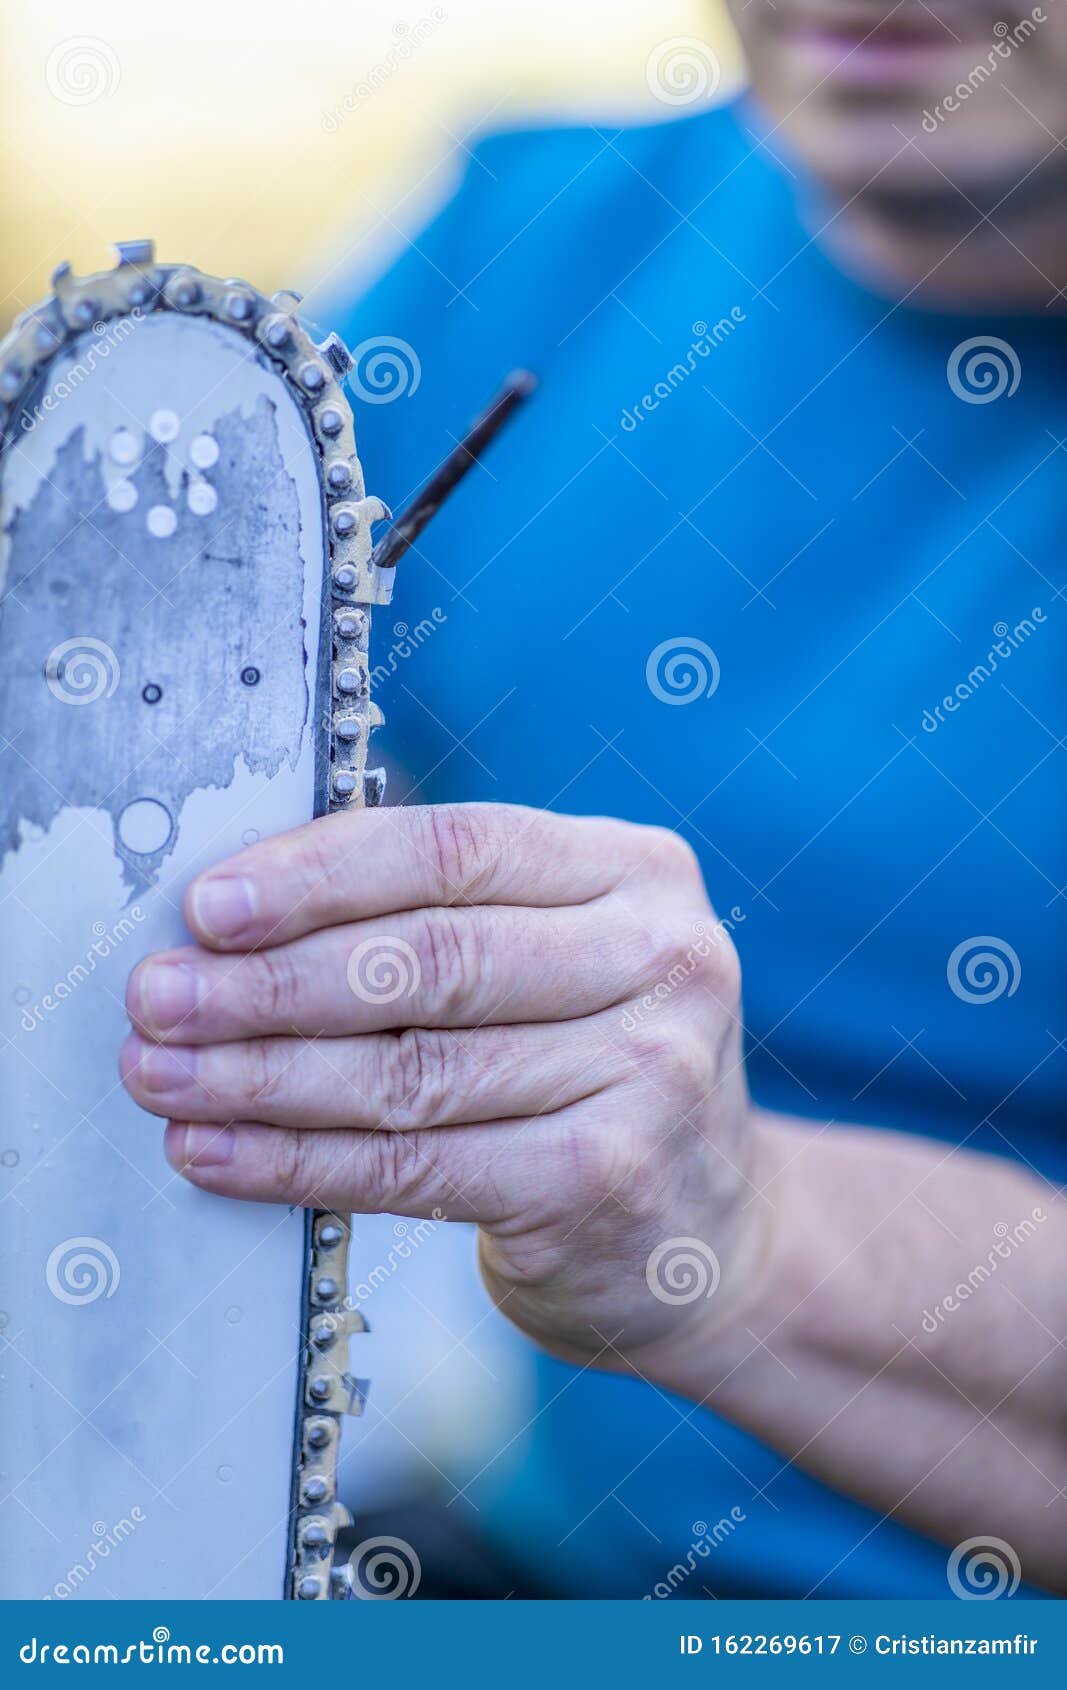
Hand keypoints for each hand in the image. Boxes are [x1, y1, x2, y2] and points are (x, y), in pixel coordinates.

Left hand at [121, 804, 761, 1367]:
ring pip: (411, 1070)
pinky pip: (416, 1165)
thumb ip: (443, 921)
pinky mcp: (604, 1180)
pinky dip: (298, 1162)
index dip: (319, 874)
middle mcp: (661, 959)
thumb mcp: (562, 962)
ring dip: (261, 1076)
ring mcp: (647, 1073)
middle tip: (158, 998)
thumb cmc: (596, 1073)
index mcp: (636, 871)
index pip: (454, 849)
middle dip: (270, 982)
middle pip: (430, 958)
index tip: (208, 906)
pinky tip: (217, 1154)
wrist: (711, 1233)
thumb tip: (238, 922)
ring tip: (163, 1076)